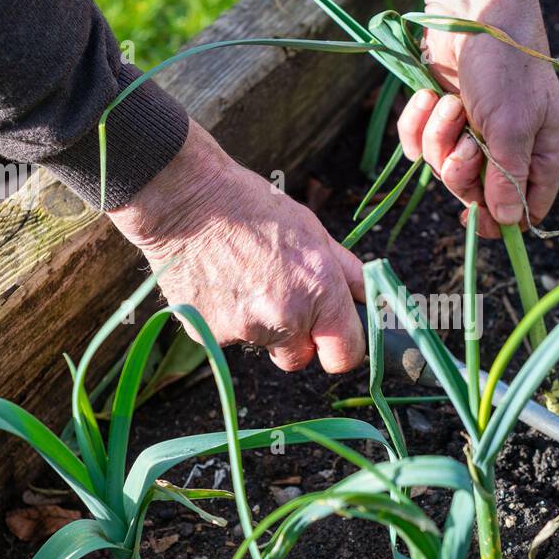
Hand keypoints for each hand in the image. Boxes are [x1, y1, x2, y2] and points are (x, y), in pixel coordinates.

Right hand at [108, 119, 366, 372]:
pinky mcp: (209, 333)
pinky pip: (227, 338)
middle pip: (300, 359)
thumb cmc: (252, 208)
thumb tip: (373, 301)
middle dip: (297, 340)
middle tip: (281, 300)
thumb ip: (347, 273)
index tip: (333, 339)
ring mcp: (245, 329)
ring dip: (260, 325)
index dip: (341, 349)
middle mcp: (286, 317)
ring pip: (263, 346)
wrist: (185, 199)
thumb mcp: (312, 230)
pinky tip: (219, 281)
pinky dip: (227, 318)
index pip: (345, 355)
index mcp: (320, 290)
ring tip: (244, 278)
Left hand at [399, 0, 558, 238]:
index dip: (502, 219)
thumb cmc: (504, 64)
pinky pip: (419, 143)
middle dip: (462, 170)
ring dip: (440, 136)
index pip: (527, 208)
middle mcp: (511, 145)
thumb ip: (507, 179)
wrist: (471, 6)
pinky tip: (427, 98)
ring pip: (444, 165)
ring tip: (450, 105)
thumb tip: (509, 223)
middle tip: (466, 144)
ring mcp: (474, 129)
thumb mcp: (511, 127)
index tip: (477, 219)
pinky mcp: (442, 113)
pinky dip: (417, 123)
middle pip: (478, 192)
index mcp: (543, 152)